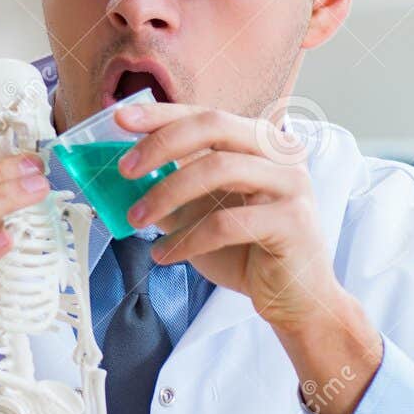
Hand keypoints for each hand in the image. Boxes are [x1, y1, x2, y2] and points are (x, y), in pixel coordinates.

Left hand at [114, 100, 382, 413]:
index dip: (162, 113)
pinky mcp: (292, 221)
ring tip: (137, 220)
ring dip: (167, 194)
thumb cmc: (246, 252)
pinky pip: (227, 222)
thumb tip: (122, 170)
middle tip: (124, 171)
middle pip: (215, 126)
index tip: (120, 118)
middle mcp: (281, 152)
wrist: (293, 300)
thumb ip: (172, 186)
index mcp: (260, 141)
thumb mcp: (200, 212)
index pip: (206, 115)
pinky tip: (164, 254)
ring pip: (220, 169)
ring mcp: (291, 183)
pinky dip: (187, 238)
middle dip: (162, 144)